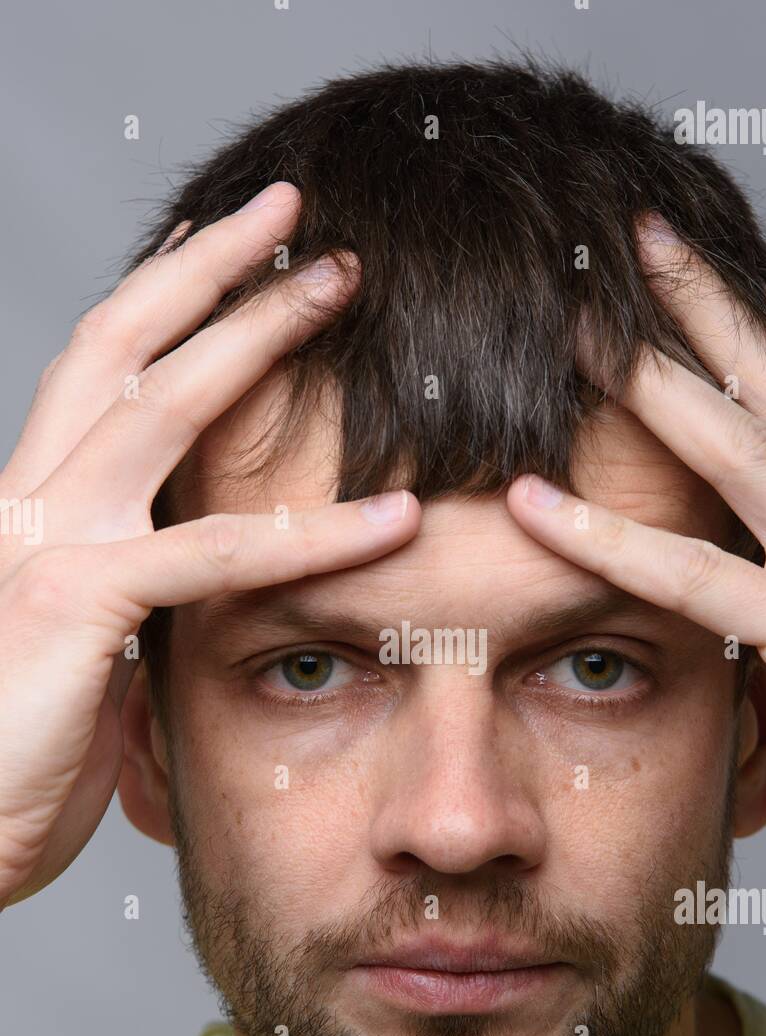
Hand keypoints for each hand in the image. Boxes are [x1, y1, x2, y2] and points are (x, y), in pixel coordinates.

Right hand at [0, 185, 418, 906]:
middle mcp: (27, 502)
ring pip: (161, 406)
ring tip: (339, 284)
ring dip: (255, 332)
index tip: (217, 246)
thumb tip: (197, 588)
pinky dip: (314, 537)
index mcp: (29, 508)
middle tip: (292, 213)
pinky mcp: (74, 603)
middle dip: (208, 268)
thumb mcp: (86, 656)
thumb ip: (136, 603)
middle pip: (121, 347)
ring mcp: (46, 543)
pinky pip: (215, 555)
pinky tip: (397, 520)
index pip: (94, 373)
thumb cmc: (14, 760)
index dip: (155, 300)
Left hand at [506, 220, 765, 870]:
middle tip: (630, 240)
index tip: (687, 262)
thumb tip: (749, 551)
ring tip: (569, 332)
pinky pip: (699, 581)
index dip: (751, 321)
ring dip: (650, 386)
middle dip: (704, 307)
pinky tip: (532, 506)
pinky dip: (607, 541)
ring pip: (740, 456)